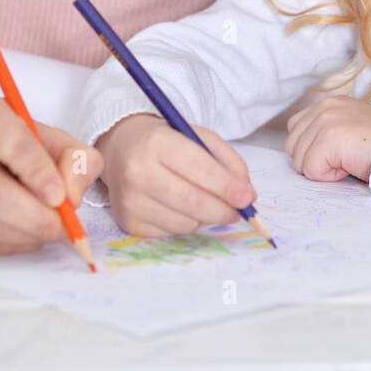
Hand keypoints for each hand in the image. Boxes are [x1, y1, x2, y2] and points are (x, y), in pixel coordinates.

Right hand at [0, 94, 103, 254]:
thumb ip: (76, 159)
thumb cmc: (12, 142)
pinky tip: (25, 234)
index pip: (10, 143)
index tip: (61, 197)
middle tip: (62, 227)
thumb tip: (72, 197)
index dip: (39, 173)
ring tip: (47, 230)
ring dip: (25, 235)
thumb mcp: (51, 136)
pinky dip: (9, 245)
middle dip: (35, 217)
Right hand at [95, 113, 256, 236]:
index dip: (227, 187)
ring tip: (203, 201)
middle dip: (223, 210)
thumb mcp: (198, 137)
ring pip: (185, 223)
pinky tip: (180, 208)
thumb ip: (227, 161)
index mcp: (157, 143)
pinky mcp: (128, 222)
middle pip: (192, 202)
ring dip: (205, 218)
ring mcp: (130, 200)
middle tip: (239, 212)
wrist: (122, 148)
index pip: (199, 169)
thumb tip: (247, 196)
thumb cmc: (167, 142)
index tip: (247, 198)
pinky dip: (186, 224)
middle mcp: (138, 172)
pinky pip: (172, 234)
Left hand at [285, 95, 370, 183]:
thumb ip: (326, 133)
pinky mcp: (328, 138)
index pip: (296, 130)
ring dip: (323, 169)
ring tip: (350, 160)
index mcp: (329, 104)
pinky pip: (311, 170)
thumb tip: (302, 155)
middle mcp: (324, 107)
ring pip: (299, 161)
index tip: (340, 154)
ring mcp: (325, 121)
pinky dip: (330, 177)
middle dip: (315, 161)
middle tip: (346, 159)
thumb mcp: (352, 131)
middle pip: (293, 146)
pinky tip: (351, 166)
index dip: (314, 150)